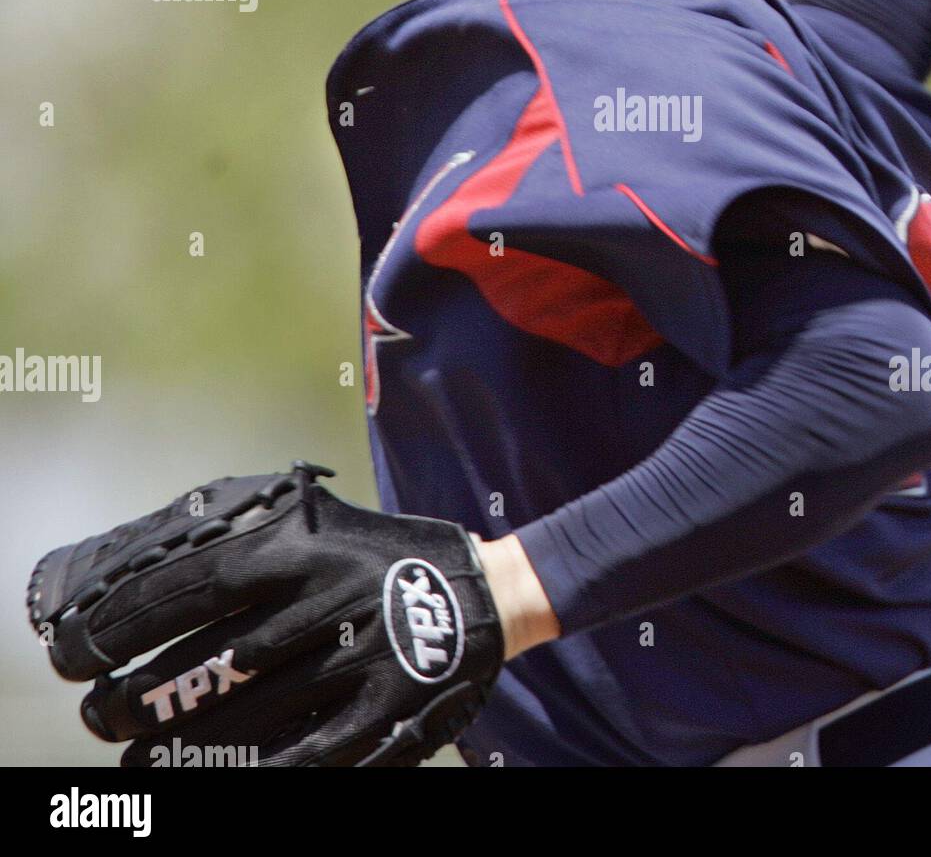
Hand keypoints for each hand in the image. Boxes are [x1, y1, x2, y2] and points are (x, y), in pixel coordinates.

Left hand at [26, 462, 506, 766]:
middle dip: (139, 699)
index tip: (77, 650)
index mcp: (306, 545)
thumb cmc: (378, 556)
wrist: (480, 593)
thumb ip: (248, 538)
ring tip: (134, 763)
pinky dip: (249, 774)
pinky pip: (305, 758)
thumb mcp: (320, 524)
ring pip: (248, 718)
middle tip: (100, 715)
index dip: (123, 623)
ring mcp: (362, 659)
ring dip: (177, 749)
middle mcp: (330, 598)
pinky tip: (208, 779)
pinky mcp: (389, 712)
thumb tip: (150, 564)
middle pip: (211, 662)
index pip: (193, 584)